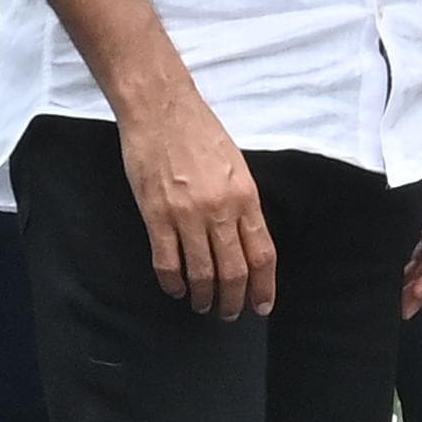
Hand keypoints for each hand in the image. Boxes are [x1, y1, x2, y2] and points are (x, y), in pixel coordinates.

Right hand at [123, 85, 274, 319]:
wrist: (161, 108)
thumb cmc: (200, 132)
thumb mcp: (235, 166)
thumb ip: (242, 203)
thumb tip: (244, 239)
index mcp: (246, 196)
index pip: (262, 254)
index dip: (264, 287)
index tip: (262, 306)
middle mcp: (220, 210)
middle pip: (234, 271)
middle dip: (234, 300)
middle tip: (229, 313)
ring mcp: (187, 215)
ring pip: (202, 273)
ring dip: (203, 297)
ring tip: (202, 305)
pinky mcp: (156, 215)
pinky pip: (167, 263)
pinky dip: (173, 283)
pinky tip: (176, 290)